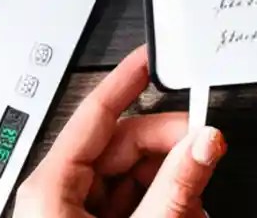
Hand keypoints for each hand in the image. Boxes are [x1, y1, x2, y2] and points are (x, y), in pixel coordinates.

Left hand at [15, 46, 225, 217]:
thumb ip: (175, 185)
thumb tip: (205, 142)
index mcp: (51, 186)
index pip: (95, 112)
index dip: (128, 78)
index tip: (153, 54)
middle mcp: (59, 195)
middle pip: (125, 144)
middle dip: (171, 148)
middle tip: (206, 148)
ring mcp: (75, 213)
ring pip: (134, 174)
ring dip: (173, 181)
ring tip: (196, 200)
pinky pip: (133, 200)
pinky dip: (164, 201)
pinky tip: (184, 210)